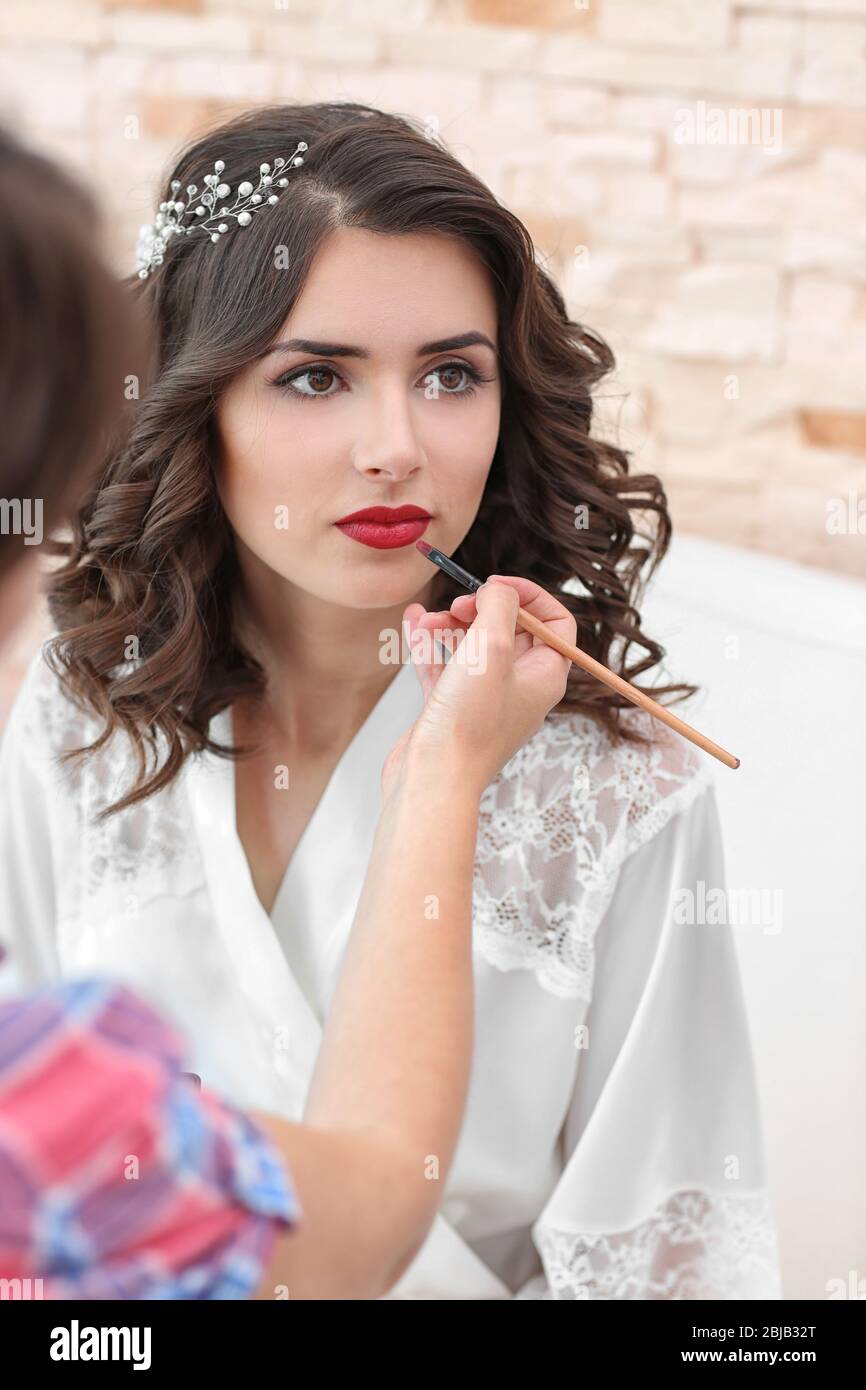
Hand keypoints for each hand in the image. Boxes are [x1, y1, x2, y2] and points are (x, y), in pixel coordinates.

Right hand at [381, 576, 575, 800]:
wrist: (432, 780)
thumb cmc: (468, 723)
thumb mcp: (491, 647)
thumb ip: (500, 606)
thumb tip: (497, 590)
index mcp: (545, 677)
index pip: (555, 623)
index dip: (530, 596)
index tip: (495, 585)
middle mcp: (520, 689)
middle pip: (511, 631)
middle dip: (483, 608)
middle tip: (459, 604)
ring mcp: (485, 701)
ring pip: (474, 647)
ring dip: (452, 625)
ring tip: (430, 616)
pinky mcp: (452, 710)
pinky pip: (446, 667)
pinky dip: (432, 644)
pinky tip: (415, 623)